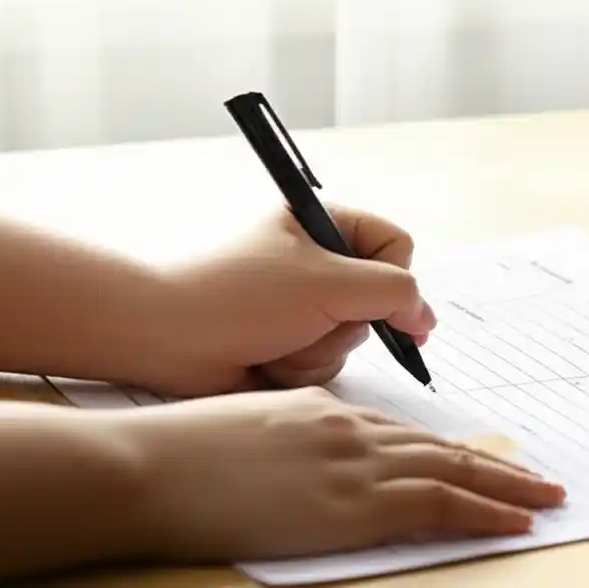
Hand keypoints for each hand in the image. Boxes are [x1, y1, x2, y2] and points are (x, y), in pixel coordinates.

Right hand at [119, 387, 565, 561]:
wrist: (149, 466)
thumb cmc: (181, 453)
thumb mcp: (251, 428)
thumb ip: (296, 438)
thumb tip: (317, 455)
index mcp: (329, 413)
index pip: (410, 434)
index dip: (455, 450)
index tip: (486, 461)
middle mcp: (354, 433)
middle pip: (444, 449)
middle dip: (499, 468)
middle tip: (543, 481)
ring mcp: (356, 467)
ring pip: (453, 473)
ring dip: (507, 489)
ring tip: (547, 500)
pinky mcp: (352, 506)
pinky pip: (437, 504)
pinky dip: (482, 510)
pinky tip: (512, 520)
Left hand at [147, 205, 433, 396]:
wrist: (163, 337)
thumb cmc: (238, 295)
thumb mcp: (328, 282)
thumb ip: (393, 292)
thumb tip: (425, 317)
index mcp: (322, 221)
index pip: (397, 245)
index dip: (396, 278)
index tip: (386, 307)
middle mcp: (315, 259)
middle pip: (378, 300)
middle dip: (345, 323)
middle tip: (311, 320)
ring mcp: (301, 302)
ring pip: (352, 338)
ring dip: (319, 348)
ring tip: (277, 342)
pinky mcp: (286, 340)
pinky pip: (324, 361)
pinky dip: (299, 367)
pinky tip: (265, 360)